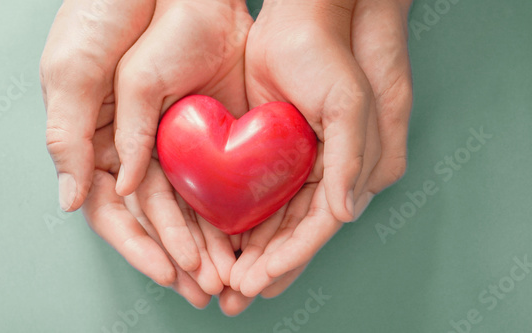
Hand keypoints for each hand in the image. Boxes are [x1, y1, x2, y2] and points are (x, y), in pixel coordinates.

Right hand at [40, 0, 255, 308]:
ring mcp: (170, 139)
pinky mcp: (207, 123)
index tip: (171, 272)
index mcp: (92, 143)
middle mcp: (131, 149)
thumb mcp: (71, 72)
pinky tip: (250, 232)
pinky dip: (233, 205)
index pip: (114, 211)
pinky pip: (220, 173)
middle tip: (211, 289)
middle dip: (183, 256)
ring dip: (210, 241)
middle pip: (157, 218)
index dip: (141, 246)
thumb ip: (70, 136)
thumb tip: (71, 201)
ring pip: (192, 203)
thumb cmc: (98, 16)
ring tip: (234, 275)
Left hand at [229, 0, 413, 296]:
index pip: (318, 227)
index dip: (289, 258)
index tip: (257, 282)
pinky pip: (254, 196)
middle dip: (265, 268)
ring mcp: (297, 164)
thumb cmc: (329, 56)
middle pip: (294, 234)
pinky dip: (239, 222)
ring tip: (223, 284)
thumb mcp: (347, 105)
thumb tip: (344, 214)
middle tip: (233, 297)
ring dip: (250, 254)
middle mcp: (327, 174)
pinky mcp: (270, 151)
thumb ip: (350, 159)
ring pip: (272, 222)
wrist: (301, 19)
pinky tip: (219, 243)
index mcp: (353, 170)